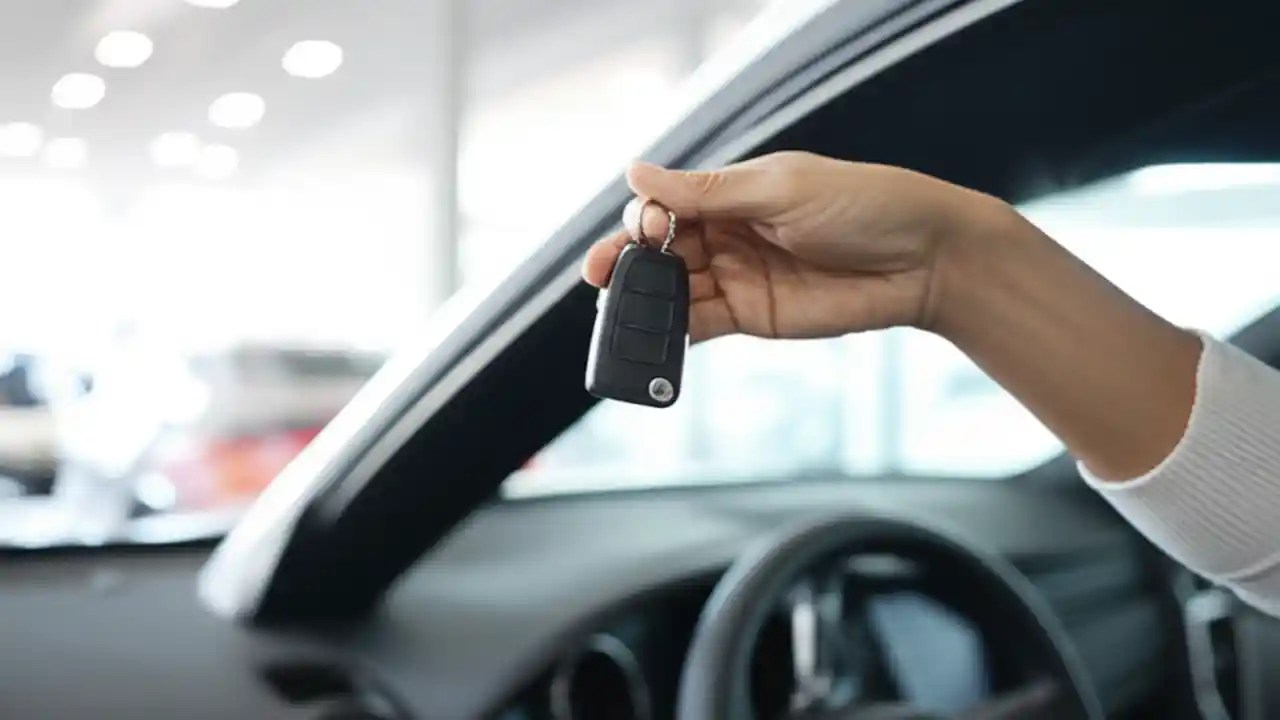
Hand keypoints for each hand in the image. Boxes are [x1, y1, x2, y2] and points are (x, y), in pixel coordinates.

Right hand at [581, 151, 1003, 341]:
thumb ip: (708, 191)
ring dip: (642, 302)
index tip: (642, 230)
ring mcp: (737, 277)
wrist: (925, 259)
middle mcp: (727, 233)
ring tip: (617, 314)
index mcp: (732, 192)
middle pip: (659, 249)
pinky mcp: (753, 316)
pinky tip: (649, 341)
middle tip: (599, 278)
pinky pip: (699, 326)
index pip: (666, 204)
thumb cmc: (865, 204)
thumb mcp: (782, 188)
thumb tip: (636, 173)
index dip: (643, 218)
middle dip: (626, 263)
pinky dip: (671, 335)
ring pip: (672, 290)